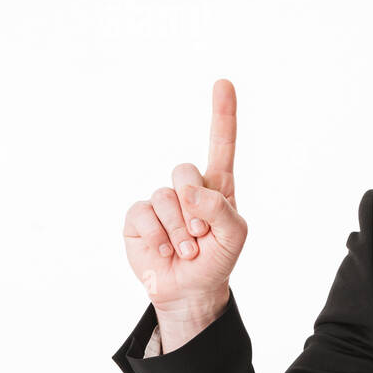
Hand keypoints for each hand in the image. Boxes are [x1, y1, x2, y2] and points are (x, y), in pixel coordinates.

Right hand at [123, 79, 246, 320]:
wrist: (189, 290)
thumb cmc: (217, 259)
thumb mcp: (234, 235)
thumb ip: (220, 208)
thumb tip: (187, 188)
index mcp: (217, 186)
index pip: (221, 144)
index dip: (222, 113)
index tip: (224, 82)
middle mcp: (187, 187)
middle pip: (185, 170)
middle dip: (195, 208)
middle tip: (202, 236)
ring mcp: (161, 200)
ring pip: (166, 197)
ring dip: (180, 231)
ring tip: (187, 249)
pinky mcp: (138, 217)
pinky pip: (143, 214)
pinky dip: (158, 236)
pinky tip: (164, 250)